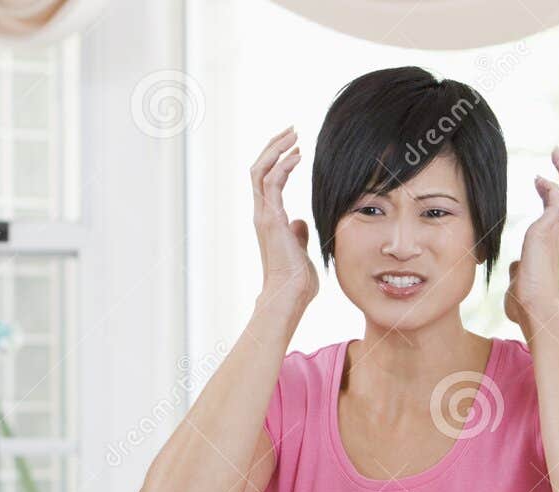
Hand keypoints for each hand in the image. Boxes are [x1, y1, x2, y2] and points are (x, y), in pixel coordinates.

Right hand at [251, 127, 318, 312]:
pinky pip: (272, 183)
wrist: (290, 295)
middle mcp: (261, 213)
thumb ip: (297, 233)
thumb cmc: (296, 279)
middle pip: (258, 168)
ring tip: (294, 135)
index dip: (277, 159)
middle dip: (273, 146)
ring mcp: (263, 215)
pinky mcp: (270, 219)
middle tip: (291, 130)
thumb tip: (300, 223)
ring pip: (261, 170)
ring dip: (277, 149)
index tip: (294, 147)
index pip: (266, 179)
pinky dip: (283, 165)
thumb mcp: (299, 249)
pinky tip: (297, 155)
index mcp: (268, 218)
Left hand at [504, 147, 558, 339]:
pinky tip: (539, 180)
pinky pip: (555, 201)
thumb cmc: (526, 303)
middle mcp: (555, 235)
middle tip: (557, 155)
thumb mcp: (519, 281)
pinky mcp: (548, 231)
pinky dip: (550, 187)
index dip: (549, 193)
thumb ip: (519, 270)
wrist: (534, 309)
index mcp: (548, 244)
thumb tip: (516, 267)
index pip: (554, 212)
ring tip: (556, 155)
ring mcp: (554, 233)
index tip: (540, 179)